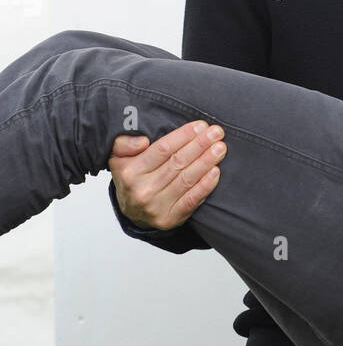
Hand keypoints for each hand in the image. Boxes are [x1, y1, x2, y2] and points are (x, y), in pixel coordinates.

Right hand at [109, 120, 226, 229]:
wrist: (132, 213)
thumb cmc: (131, 179)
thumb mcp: (119, 158)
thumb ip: (124, 144)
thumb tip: (142, 141)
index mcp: (130, 172)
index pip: (162, 149)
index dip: (183, 136)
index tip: (200, 126)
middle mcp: (143, 190)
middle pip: (177, 163)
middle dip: (200, 145)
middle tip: (216, 133)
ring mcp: (157, 206)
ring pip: (186, 180)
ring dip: (206, 162)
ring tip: (220, 148)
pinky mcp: (170, 218)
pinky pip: (191, 200)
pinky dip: (205, 185)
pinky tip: (216, 171)